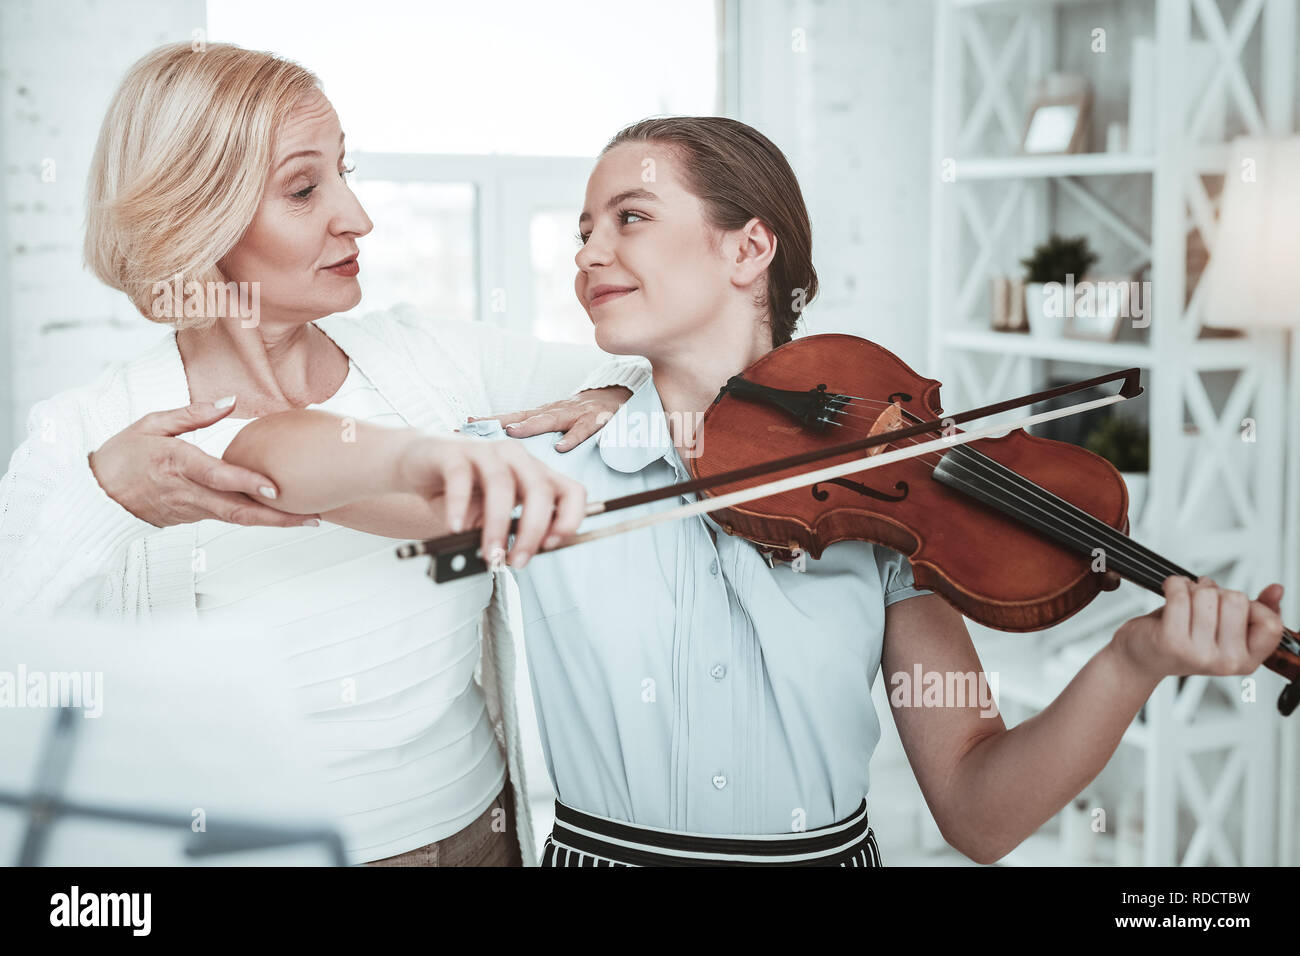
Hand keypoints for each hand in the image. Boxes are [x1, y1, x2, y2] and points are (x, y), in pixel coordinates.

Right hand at [88, 399, 321, 528]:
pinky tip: (282, 515)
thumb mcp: (152, 424)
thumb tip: (230, 401)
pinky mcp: (194, 518)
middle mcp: (187, 491)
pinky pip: (229, 518)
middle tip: (312, 516)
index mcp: (176, 463)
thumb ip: (193, 414)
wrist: (97, 496)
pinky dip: (256, 518)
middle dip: (277, 516)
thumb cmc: (124, 454)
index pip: (217, 476)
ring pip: (237, 519)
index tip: (276, 488)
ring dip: (273, 521)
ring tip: (309, 518)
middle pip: (237, 509)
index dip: (248, 482)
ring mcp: (191, 509)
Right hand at [397, 433, 587, 568]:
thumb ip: (506, 531)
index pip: (572, 491)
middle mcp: (516, 458)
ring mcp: (485, 451)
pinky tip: (456, 527)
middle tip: (517, 560)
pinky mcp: (453, 452)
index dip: (569, 518)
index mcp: (534, 473)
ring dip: (497, 525)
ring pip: (501, 484)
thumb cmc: (461, 489)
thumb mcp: (489, 514)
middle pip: (540, 489)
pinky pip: (460, 478)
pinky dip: (459, 506)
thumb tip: (517, 557)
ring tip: (489, 553)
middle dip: (532, 531)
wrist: (418, 462)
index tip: (552, 545)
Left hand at [467, 385, 631, 451]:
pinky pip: (584, 429)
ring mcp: (574, 414)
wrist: (617, 397)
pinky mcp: (597, 419)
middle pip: (522, 416)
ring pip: (549, 419)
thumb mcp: (554, 423)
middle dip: (499, 423)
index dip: (487, 422)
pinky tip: (561, 447)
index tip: (462, 427)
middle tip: (477, 430)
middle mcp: (554, 411)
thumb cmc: (579, 416)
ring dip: (530, 426)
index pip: (510, 417)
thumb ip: (534, 438)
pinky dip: (573, 437)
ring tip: (513, 432)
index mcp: (542, 414)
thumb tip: (503, 457)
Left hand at [1112, 575, 1283, 681]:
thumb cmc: (1183, 640)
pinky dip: (1174, 584)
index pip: (1271, 623)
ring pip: (1207, 594)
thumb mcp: (1225, 629)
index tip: (1233, 605)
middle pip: (1236, 599)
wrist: (1141, 657)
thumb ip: (1257, 610)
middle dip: (1216, 593)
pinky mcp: (1173, 640)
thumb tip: (1277, 590)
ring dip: (1193, 589)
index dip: (1254, 605)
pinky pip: (1180, 593)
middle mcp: (1226, 662)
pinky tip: (1170, 592)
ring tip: (1184, 603)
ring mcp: (1200, 653)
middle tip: (1201, 605)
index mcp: (1246, 660)